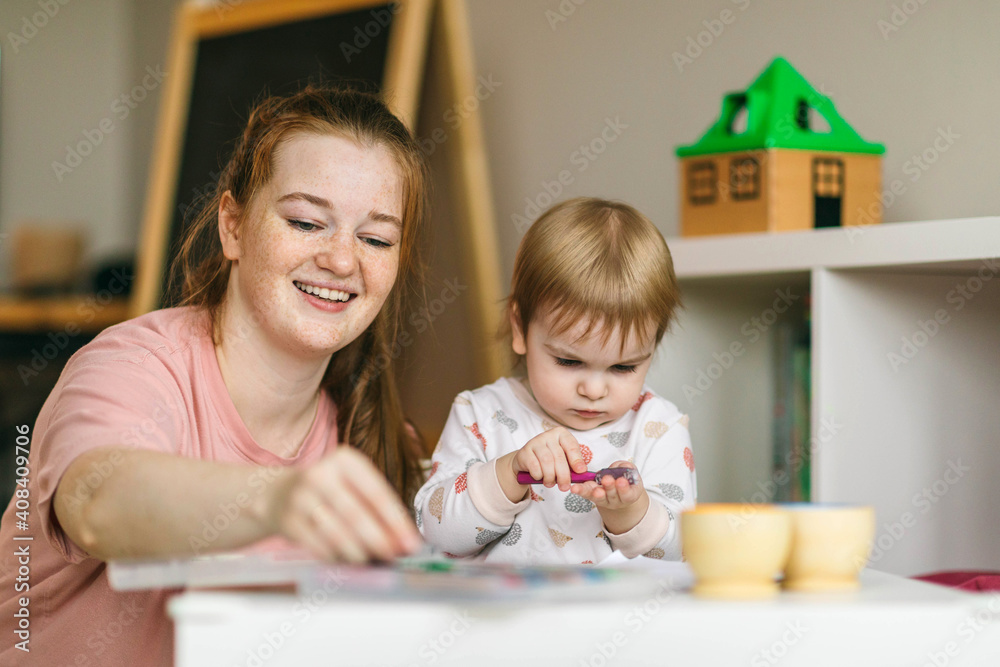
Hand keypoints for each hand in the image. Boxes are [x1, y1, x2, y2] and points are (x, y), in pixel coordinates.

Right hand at [260, 447, 421, 562]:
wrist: (279, 494)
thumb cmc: (330, 491)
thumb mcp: (353, 486)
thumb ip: (379, 509)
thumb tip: (404, 540)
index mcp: (344, 460)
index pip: (376, 492)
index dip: (395, 521)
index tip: (410, 542)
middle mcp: (320, 475)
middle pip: (355, 514)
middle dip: (379, 539)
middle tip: (394, 555)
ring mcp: (300, 498)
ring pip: (335, 532)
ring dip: (359, 551)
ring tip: (373, 560)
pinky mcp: (287, 521)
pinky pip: (317, 545)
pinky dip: (336, 556)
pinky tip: (348, 561)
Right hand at [509, 427, 587, 491]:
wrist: (527, 461)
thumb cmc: (550, 460)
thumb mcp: (563, 459)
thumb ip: (573, 464)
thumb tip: (582, 471)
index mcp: (561, 434)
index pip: (571, 445)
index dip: (576, 459)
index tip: (580, 471)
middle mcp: (548, 435)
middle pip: (559, 456)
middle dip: (563, 475)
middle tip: (565, 487)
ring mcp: (535, 442)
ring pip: (547, 461)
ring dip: (550, 476)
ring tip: (550, 484)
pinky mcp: (525, 451)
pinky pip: (534, 466)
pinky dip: (538, 475)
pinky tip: (539, 477)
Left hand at [570, 461, 648, 533]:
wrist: (616, 488)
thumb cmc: (625, 477)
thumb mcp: (629, 471)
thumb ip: (626, 468)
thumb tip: (623, 467)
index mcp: (629, 495)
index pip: (627, 494)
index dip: (624, 488)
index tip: (621, 481)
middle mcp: (616, 501)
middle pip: (612, 496)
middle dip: (609, 487)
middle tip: (606, 479)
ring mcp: (603, 501)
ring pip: (598, 498)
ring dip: (593, 492)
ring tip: (592, 488)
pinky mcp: (591, 497)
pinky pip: (586, 494)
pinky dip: (581, 491)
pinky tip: (575, 488)